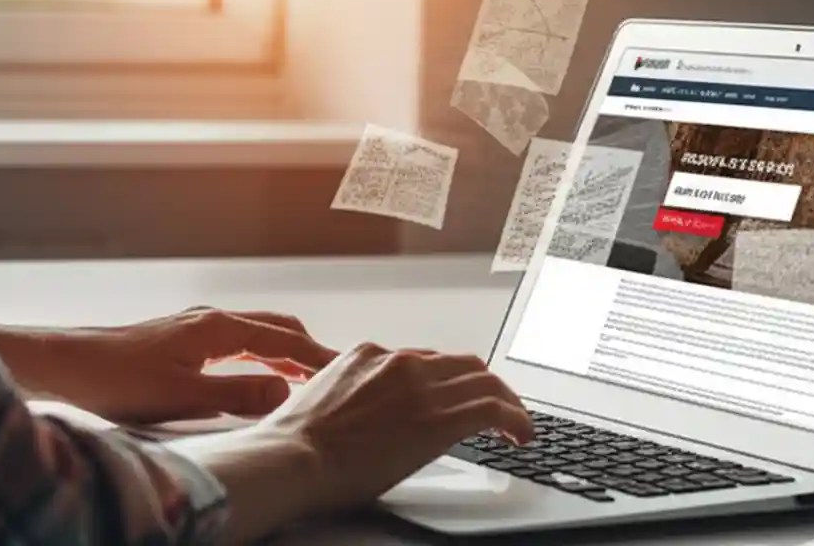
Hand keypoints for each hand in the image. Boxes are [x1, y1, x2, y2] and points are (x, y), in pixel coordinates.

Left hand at [0, 307, 336, 423]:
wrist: (64, 365)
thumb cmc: (117, 380)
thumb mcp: (183, 396)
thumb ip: (238, 395)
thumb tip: (288, 393)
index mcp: (219, 328)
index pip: (285, 341)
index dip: (319, 358)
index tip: (349, 370)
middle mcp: (211, 319)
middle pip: (276, 327)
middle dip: (309, 348)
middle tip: (336, 373)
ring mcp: (195, 326)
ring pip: (256, 333)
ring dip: (285, 352)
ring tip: (308, 376)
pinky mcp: (181, 339)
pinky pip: (237, 342)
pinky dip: (260, 355)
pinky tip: (258, 374)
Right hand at [170, 343, 533, 540]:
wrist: (292, 457)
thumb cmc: (293, 444)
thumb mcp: (321, 403)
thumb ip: (350, 398)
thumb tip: (361, 420)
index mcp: (367, 355)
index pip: (423, 361)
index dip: (445, 380)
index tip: (452, 396)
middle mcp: (399, 362)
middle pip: (460, 363)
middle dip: (483, 383)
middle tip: (496, 406)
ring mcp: (421, 386)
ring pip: (483, 379)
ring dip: (504, 401)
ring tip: (515, 423)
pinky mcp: (440, 417)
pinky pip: (492, 408)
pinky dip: (515, 418)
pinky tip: (521, 434)